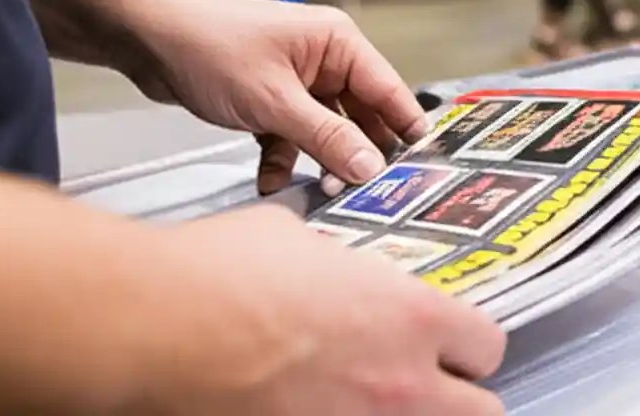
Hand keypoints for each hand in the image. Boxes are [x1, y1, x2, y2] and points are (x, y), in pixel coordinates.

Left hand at [121, 0, 428, 195]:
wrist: (145, 36)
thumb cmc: (209, 45)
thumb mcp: (275, 102)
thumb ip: (327, 138)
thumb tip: (370, 168)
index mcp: (337, 44)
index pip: (388, 91)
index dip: (406, 130)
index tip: (422, 168)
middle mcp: (323, 60)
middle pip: (359, 116)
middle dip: (358, 155)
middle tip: (367, 193)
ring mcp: (295, 80)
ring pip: (324, 131)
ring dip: (317, 161)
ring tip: (319, 192)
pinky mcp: (268, 98)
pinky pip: (290, 136)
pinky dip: (282, 158)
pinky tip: (270, 181)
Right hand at [145, 205, 505, 414]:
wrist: (153, 326)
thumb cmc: (215, 276)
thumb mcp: (300, 241)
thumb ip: (343, 268)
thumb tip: (337, 272)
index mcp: (409, 318)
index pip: (486, 344)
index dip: (467, 343)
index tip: (450, 342)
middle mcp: (400, 384)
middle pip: (481, 412)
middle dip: (460, 398)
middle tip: (431, 384)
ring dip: (406, 414)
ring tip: (371, 399)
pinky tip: (318, 409)